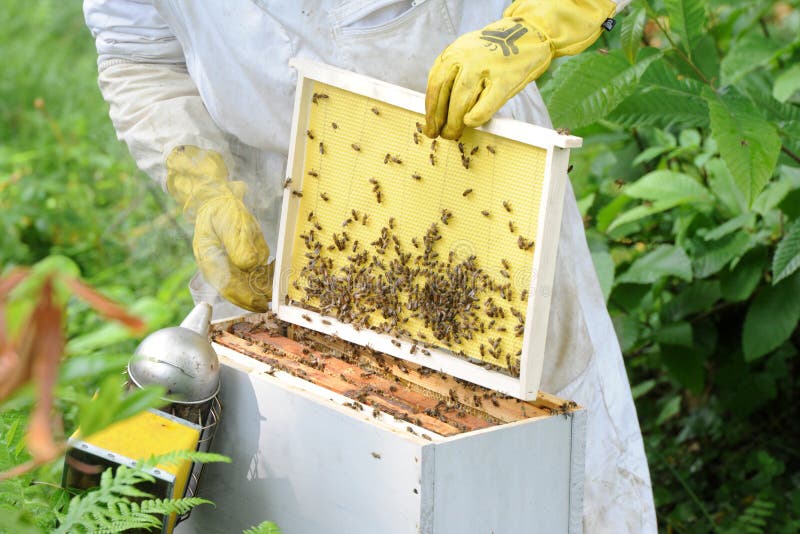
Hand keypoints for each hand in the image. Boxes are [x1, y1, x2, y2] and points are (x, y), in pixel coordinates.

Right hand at [166, 146, 271, 311]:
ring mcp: (227, 267)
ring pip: (249, 283)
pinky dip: (264, 273)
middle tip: (277, 294)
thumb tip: (248, 265)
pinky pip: (252, 274)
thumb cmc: (223, 208)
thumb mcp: (231, 221)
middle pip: (240, 290)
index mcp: (210, 261)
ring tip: (276, 275)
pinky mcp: (236, 263)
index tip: (263, 304)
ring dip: (264, 281)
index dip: (247, 299)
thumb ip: (238, 243)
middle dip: (259, 293)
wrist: (217, 199)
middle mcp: (218, 268)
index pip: (229, 288)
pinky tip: (273, 266)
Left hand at [424, 0, 615, 139]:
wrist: (527, 34)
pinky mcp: (504, 80)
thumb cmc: (495, 52)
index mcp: (454, 53)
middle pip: (444, 94)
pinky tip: (471, 123)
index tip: (429, 125)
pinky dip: (476, 117)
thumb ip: (452, 75)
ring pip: (461, 101)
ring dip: (455, 122)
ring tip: (454, 133)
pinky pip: (486, 104)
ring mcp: (486, 69)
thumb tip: (438, 109)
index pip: (434, 85)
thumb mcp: (466, 55)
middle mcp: (466, 59)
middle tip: (441, 134)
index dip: (430, 109)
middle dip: (440, 119)